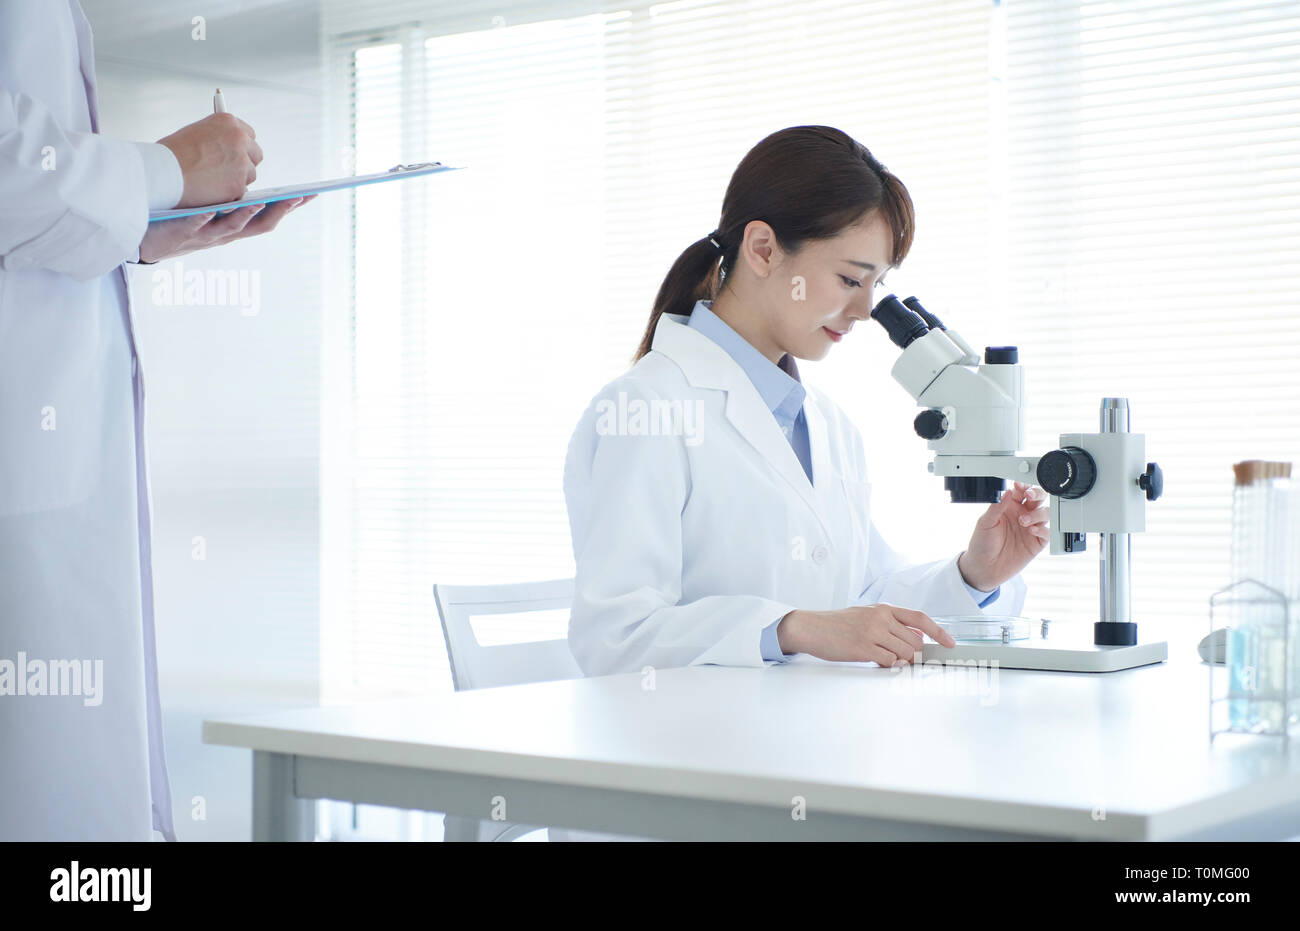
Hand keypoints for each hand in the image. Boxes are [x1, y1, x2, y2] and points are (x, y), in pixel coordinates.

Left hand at [137, 196, 313, 263]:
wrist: (142, 233)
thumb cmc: (177, 214)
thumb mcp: (210, 204)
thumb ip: (228, 189)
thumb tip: (244, 159)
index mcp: (235, 224)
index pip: (270, 215)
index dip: (291, 207)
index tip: (310, 194)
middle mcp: (226, 233)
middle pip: (260, 225)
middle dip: (280, 211)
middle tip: (296, 197)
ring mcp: (205, 235)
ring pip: (232, 228)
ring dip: (246, 215)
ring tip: (258, 201)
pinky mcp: (181, 233)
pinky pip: (194, 226)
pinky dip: (204, 219)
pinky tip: (210, 208)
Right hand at [158, 113, 263, 207]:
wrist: (162, 172)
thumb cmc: (171, 153)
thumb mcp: (196, 133)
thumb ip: (218, 137)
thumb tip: (229, 147)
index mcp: (228, 122)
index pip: (249, 134)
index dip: (241, 146)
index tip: (235, 153)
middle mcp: (239, 139)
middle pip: (256, 154)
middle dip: (245, 163)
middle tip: (230, 171)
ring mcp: (241, 163)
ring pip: (250, 175)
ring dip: (237, 180)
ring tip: (212, 181)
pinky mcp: (238, 185)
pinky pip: (241, 192)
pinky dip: (229, 195)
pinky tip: (211, 192)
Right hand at [777, 605, 955, 666]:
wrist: (811, 628)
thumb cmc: (837, 624)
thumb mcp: (866, 615)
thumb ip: (890, 624)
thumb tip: (915, 637)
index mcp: (883, 608)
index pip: (920, 618)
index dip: (938, 632)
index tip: (950, 643)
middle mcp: (880, 618)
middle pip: (915, 641)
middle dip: (914, 653)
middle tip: (900, 657)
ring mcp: (872, 633)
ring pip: (904, 653)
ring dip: (899, 660)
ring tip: (881, 656)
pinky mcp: (863, 648)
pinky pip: (889, 662)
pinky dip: (887, 665)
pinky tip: (874, 660)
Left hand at [957, 480, 1048, 590]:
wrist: (984, 568)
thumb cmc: (982, 544)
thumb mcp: (985, 523)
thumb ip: (996, 507)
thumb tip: (1006, 492)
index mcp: (1009, 507)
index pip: (1021, 491)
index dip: (1023, 486)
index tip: (1020, 485)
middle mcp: (1022, 515)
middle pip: (1038, 499)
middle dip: (1036, 494)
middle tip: (1029, 495)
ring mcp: (1030, 528)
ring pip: (1045, 513)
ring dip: (1037, 513)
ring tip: (1023, 520)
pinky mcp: (1036, 542)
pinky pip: (1047, 532)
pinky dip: (1042, 529)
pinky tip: (1031, 530)